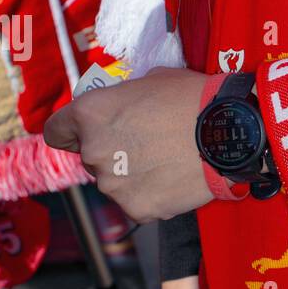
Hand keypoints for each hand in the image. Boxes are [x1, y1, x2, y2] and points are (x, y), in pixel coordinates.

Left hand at [44, 68, 211, 222]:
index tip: (88, 134)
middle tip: (148, 144)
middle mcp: (93, 151)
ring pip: (114, 183)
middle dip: (112, 152)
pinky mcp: (136, 208)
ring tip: (167, 162)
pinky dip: (152, 195)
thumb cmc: (194, 99)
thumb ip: (125, 98)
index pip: (57, 132)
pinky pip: (137, 203)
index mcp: (90, 113)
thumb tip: (124, 108)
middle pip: (90, 158)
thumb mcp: (152, 80)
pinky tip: (174, 180)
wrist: (230, 134)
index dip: (73, 132)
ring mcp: (113, 184)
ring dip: (132, 176)